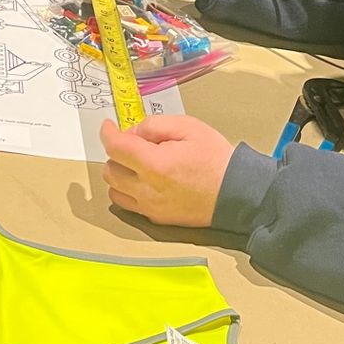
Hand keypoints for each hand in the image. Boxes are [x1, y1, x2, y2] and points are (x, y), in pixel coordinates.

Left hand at [101, 115, 233, 225]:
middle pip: (110, 170)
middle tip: (134, 144)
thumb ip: (155, 125)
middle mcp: (148, 190)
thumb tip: (133, 132)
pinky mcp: (156, 218)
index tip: (108, 126)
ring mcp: (150, 207)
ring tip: (139, 163)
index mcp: (155, 164)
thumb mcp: (189, 127)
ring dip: (120, 173)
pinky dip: (128, 190)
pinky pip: (128, 204)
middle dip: (117, 153)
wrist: (236, 192)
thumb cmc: (216, 160)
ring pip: (114, 189)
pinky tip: (144, 181)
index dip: (107, 133)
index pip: (115, 148)